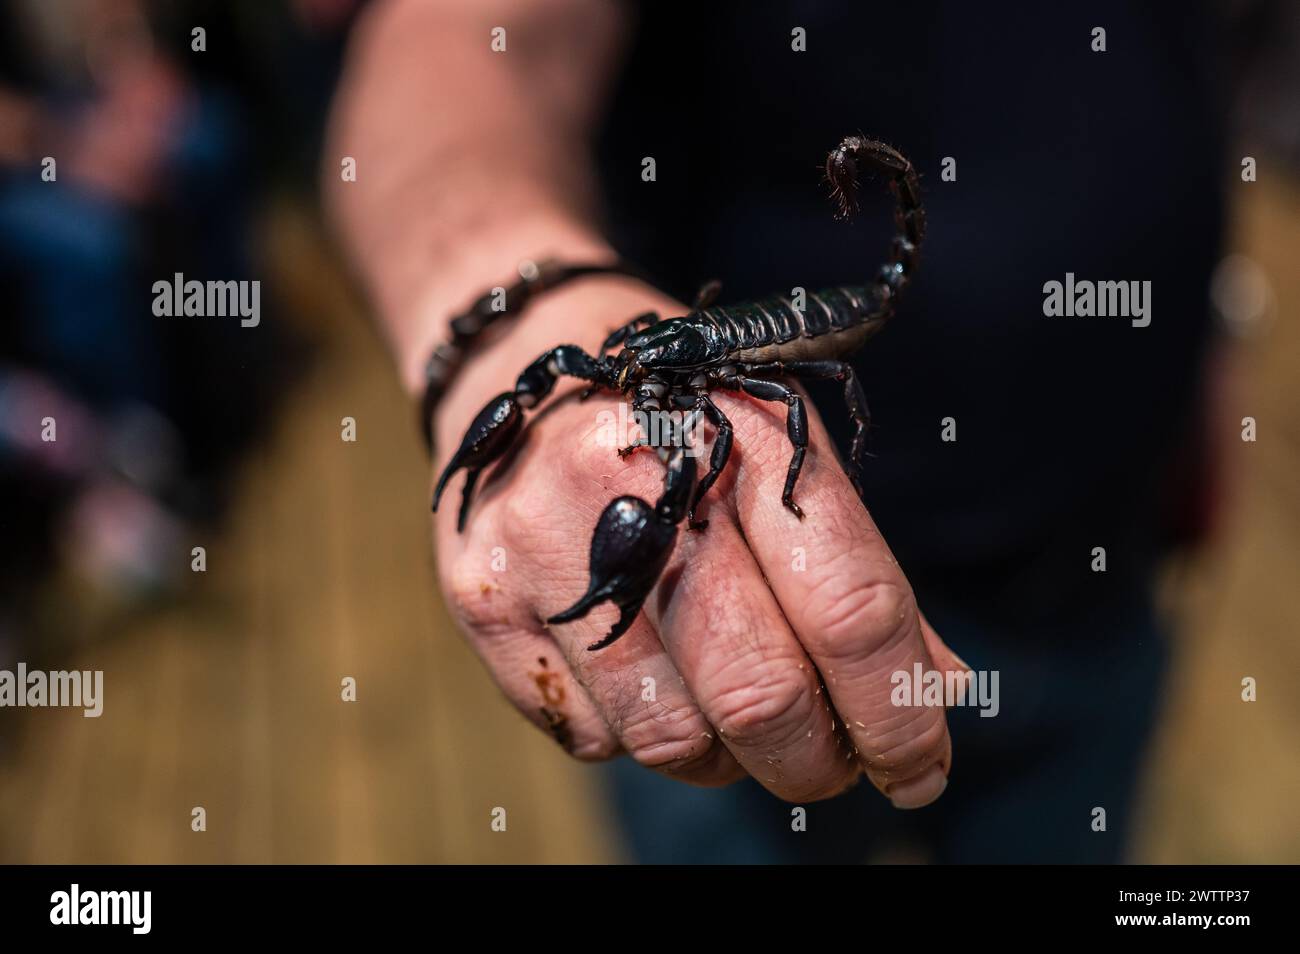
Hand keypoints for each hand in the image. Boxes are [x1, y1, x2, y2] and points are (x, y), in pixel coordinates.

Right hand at [430, 278, 964, 805]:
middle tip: (831, 766)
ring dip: (728, 759)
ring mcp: (546, 548)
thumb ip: (857, 583)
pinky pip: (593, 738)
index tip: (921, 770)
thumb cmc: (681, 422)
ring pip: (673, 739)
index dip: (899, 713)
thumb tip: (935, 697)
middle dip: (815, 762)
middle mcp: (636, 487)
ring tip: (734, 719)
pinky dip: (644, 735)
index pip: (849, 606)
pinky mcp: (484, 601)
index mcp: (742, 439)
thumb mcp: (779, 463)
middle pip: (761, 694)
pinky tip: (649, 680)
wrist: (524, 361)